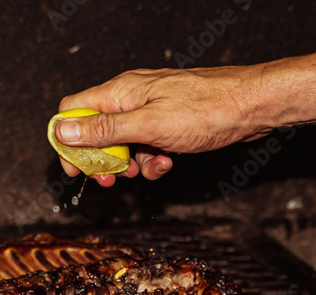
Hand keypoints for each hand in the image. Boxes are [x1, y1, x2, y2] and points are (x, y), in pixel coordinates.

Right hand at [56, 66, 272, 185]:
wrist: (252, 107)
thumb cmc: (207, 110)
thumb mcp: (148, 125)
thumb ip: (104, 130)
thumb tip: (64, 130)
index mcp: (120, 93)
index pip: (74, 110)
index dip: (67, 140)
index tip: (73, 167)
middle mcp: (131, 98)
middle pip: (95, 130)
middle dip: (100, 159)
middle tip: (109, 180)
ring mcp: (150, 110)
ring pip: (122, 142)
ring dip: (129, 162)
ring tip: (144, 169)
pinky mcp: (166, 123)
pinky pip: (146, 144)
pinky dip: (151, 159)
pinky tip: (167, 162)